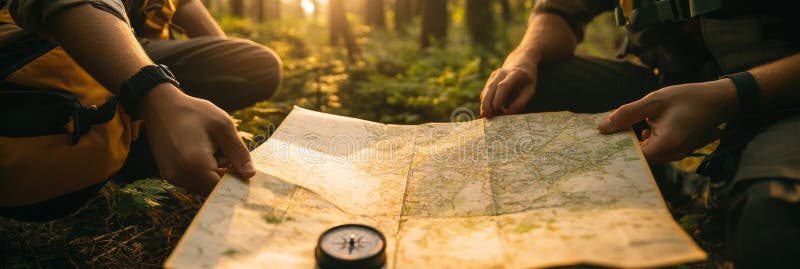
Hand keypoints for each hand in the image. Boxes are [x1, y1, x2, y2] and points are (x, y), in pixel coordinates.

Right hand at [140, 84, 255, 193]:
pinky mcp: (168, 175)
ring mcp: (172, 177)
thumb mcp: (223, 126)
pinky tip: (204, 154)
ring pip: (202, 188)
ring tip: (215, 153)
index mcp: (195, 164)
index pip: (223, 188)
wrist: (159, 105)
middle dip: (225, 178)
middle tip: (231, 157)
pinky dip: (202, 173)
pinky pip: (192, 182)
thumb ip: (238, 152)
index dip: (237, 181)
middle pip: (212, 191)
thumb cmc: (194, 112)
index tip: (246, 170)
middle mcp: (181, 176)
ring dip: (213, 176)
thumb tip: (251, 175)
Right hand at [480, 55, 538, 117]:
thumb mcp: (530, 90)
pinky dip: (485, 102)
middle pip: (491, 88)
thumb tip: (509, 114)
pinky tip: (488, 111)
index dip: (498, 99)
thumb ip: (521, 102)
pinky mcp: (489, 80)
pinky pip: (485, 92)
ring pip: (486, 91)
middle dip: (487, 103)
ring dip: (485, 104)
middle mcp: (502, 72)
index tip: (496, 110)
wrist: (521, 63)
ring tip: (487, 116)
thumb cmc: (527, 80)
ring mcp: (494, 75)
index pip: (503, 86)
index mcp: (515, 73)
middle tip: (487, 116)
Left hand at [598, 79, 738, 163]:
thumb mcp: (654, 101)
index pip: (632, 158)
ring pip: (645, 155)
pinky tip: (633, 128)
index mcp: (666, 145)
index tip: (596, 146)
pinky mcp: (675, 150)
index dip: (613, 153)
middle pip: (637, 159)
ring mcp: (674, 155)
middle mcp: (671, 155)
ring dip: (630, 144)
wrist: (718, 99)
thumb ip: (627, 114)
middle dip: (619, 148)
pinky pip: (653, 150)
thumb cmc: (688, 98)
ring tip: (612, 132)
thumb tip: (602, 128)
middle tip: (598, 139)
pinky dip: (641, 141)